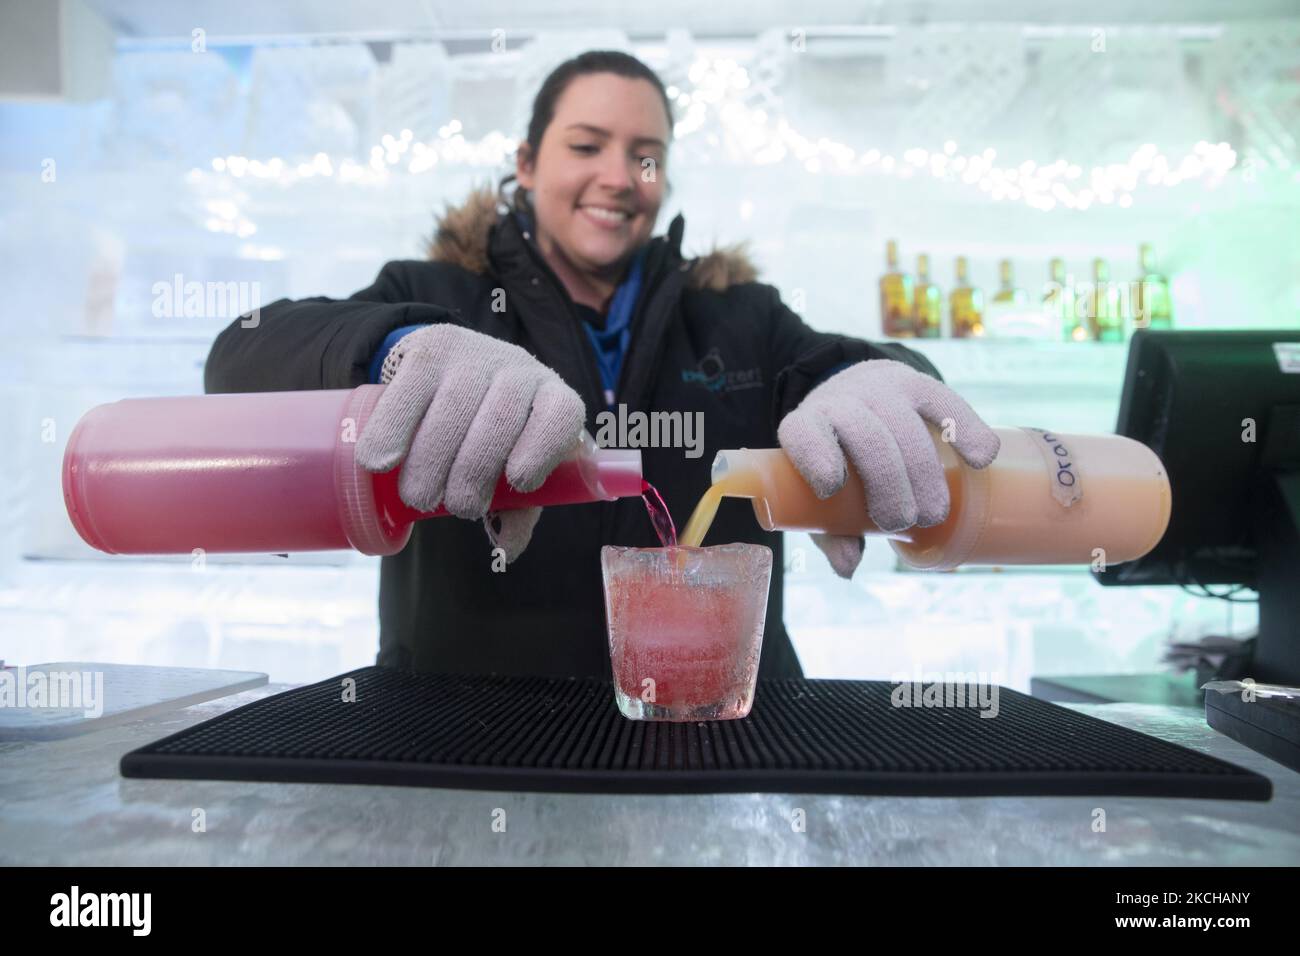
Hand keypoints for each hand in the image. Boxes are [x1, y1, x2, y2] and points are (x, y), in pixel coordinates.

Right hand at [355, 324, 585, 561]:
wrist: (456, 370)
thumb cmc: (496, 434)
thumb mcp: (515, 465)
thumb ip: (519, 508)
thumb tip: (507, 549)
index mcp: (553, 399)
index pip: (561, 415)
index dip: (541, 451)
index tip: (518, 483)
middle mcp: (519, 370)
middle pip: (499, 423)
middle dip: (472, 475)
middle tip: (455, 508)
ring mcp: (473, 356)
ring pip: (451, 412)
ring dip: (430, 465)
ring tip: (419, 497)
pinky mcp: (429, 351)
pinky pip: (407, 394)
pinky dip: (390, 433)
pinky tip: (380, 463)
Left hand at [777, 359, 999, 578]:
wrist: (855, 394)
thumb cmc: (837, 459)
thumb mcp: (822, 492)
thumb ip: (831, 531)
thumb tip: (848, 568)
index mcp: (806, 427)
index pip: (805, 433)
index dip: (817, 456)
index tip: (832, 487)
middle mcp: (841, 401)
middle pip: (866, 438)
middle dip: (887, 484)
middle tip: (902, 522)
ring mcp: (881, 389)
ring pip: (905, 425)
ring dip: (924, 474)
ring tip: (934, 514)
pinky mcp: (918, 384)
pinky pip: (945, 402)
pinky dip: (966, 430)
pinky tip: (981, 459)